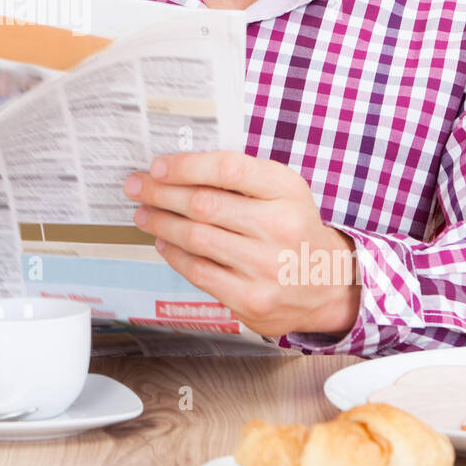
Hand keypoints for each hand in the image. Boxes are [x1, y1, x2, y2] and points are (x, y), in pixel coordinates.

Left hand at [123, 150, 360, 339]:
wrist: (328, 284)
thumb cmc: (293, 228)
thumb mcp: (282, 192)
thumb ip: (240, 178)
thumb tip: (176, 170)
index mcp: (287, 190)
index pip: (228, 169)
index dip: (186, 166)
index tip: (158, 167)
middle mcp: (280, 227)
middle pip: (204, 204)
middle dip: (161, 193)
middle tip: (136, 187)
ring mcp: (266, 266)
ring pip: (196, 238)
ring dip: (161, 223)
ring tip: (144, 214)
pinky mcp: (252, 299)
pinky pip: (199, 272)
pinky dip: (174, 255)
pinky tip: (163, 242)